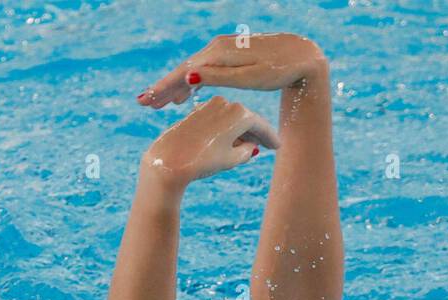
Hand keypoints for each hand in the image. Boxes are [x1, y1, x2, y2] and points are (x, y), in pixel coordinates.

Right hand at [137, 33, 326, 107]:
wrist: (302, 56)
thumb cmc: (280, 72)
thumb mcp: (251, 78)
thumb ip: (220, 77)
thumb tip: (190, 77)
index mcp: (219, 54)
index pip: (184, 72)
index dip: (164, 87)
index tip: (146, 101)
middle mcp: (217, 47)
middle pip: (184, 69)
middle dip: (165, 87)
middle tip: (145, 104)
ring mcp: (224, 48)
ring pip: (193, 68)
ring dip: (176, 85)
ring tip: (161, 103)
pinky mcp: (230, 52)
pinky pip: (204, 67)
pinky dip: (192, 80)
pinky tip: (187, 93)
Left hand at [140, 96, 278, 190]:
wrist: (170, 161)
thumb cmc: (202, 162)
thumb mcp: (231, 159)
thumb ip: (247, 151)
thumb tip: (251, 147)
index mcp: (240, 112)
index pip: (261, 126)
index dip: (271, 138)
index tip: (278, 147)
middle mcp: (226, 103)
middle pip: (246, 120)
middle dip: (256, 134)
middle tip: (268, 146)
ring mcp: (209, 105)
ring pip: (231, 119)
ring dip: (240, 132)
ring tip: (249, 147)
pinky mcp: (196, 112)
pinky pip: (218, 120)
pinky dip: (225, 130)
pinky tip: (229, 142)